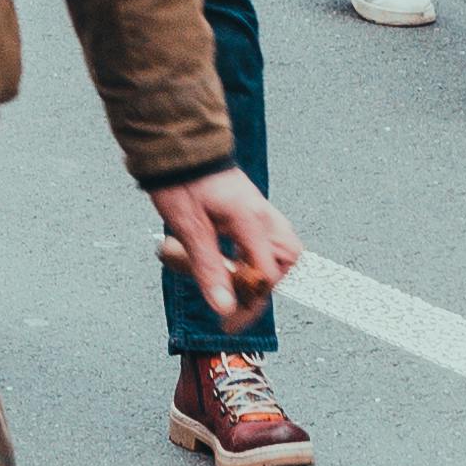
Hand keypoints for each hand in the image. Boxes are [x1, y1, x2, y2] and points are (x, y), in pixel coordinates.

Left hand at [149, 164, 301, 329]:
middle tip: (239, 299)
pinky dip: (254, 254)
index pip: (267, 275)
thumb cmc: (181, 181)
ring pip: (283, 248)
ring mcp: (261, 209)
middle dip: (267, 284)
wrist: (176, 144)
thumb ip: (208, 269)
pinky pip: (267, 236)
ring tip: (237, 281)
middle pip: (289, 260)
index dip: (249, 303)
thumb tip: (224, 308)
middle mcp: (264, 216)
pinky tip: (230, 259)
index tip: (228, 321)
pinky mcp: (252, 206)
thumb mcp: (190, 229)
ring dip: (264, 269)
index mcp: (251, 222)